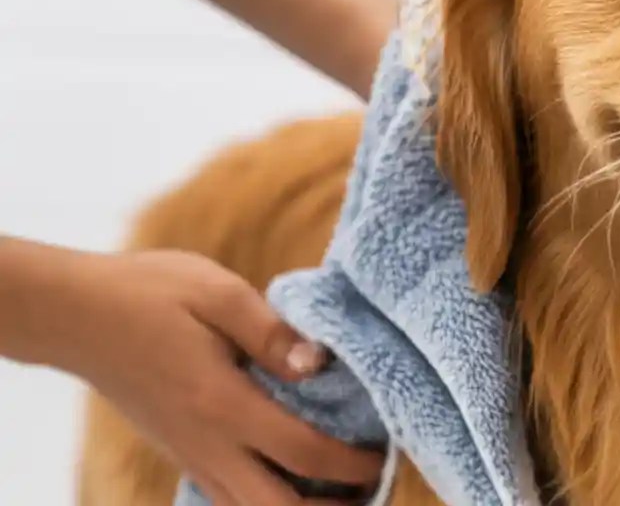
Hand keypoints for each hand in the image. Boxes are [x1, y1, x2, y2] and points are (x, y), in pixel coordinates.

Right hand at [52, 250, 383, 504]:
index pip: (304, 453)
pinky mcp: (178, 450)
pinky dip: (263, 498)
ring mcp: (189, 453)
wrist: (75, 315)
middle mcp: (207, 443)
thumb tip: (321, 363)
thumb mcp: (218, 293)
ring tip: (340, 493)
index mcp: (223, 404)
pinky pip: (226, 494)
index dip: (352, 463)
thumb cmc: (148, 293)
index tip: (384, 453)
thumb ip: (275, 332)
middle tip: (369, 488)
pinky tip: (287, 479)